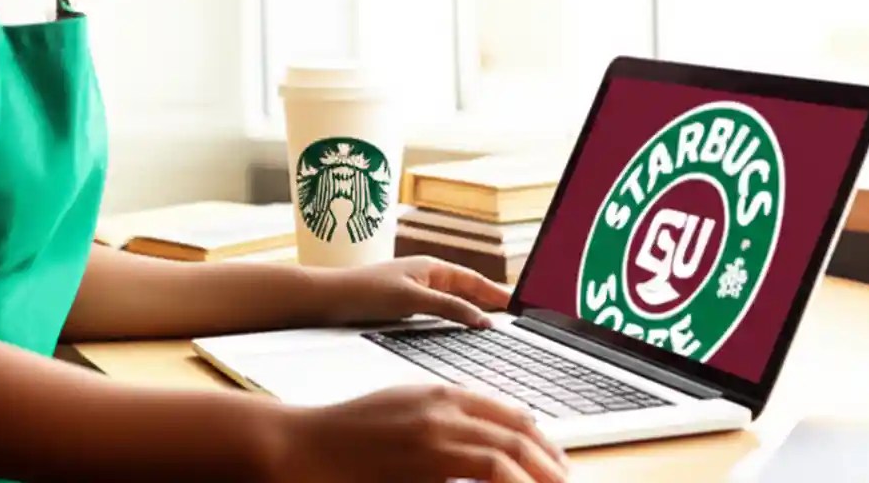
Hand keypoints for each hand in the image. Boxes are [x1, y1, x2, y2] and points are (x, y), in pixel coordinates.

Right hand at [281, 385, 569, 482]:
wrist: (304, 444)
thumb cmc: (348, 431)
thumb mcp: (403, 406)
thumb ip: (444, 414)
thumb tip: (484, 436)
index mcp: (442, 394)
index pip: (511, 413)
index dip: (542, 438)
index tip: (556, 460)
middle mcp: (444, 411)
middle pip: (517, 434)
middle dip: (549, 461)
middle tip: (565, 481)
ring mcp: (433, 439)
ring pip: (505, 456)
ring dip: (536, 477)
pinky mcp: (422, 466)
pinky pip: (481, 473)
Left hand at [318, 256, 511, 328]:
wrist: (328, 298)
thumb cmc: (366, 292)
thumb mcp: (414, 300)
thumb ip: (449, 308)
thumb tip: (482, 319)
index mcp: (432, 267)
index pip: (474, 280)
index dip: (496, 292)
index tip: (518, 303)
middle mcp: (426, 275)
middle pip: (466, 288)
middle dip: (489, 299)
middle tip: (513, 313)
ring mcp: (415, 288)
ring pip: (453, 299)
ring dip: (472, 308)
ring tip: (492, 321)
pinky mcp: (403, 303)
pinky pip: (438, 309)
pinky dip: (454, 316)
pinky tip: (457, 327)